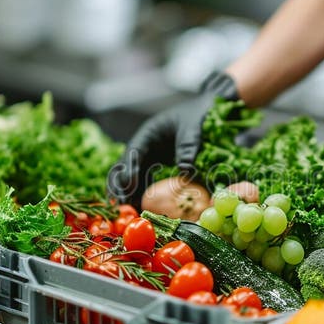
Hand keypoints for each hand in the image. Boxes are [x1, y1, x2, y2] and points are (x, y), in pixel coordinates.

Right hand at [107, 71, 239, 204]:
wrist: (203, 112)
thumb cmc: (196, 116)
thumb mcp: (193, 127)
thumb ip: (189, 145)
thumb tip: (186, 170)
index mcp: (149, 133)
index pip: (135, 151)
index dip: (129, 168)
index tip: (129, 184)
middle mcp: (143, 147)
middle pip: (124, 166)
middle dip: (120, 185)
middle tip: (121, 204)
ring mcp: (147, 158)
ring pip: (129, 178)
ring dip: (127, 194)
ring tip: (127, 212)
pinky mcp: (153, 167)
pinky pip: (142, 183)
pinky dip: (139, 196)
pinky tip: (140, 211)